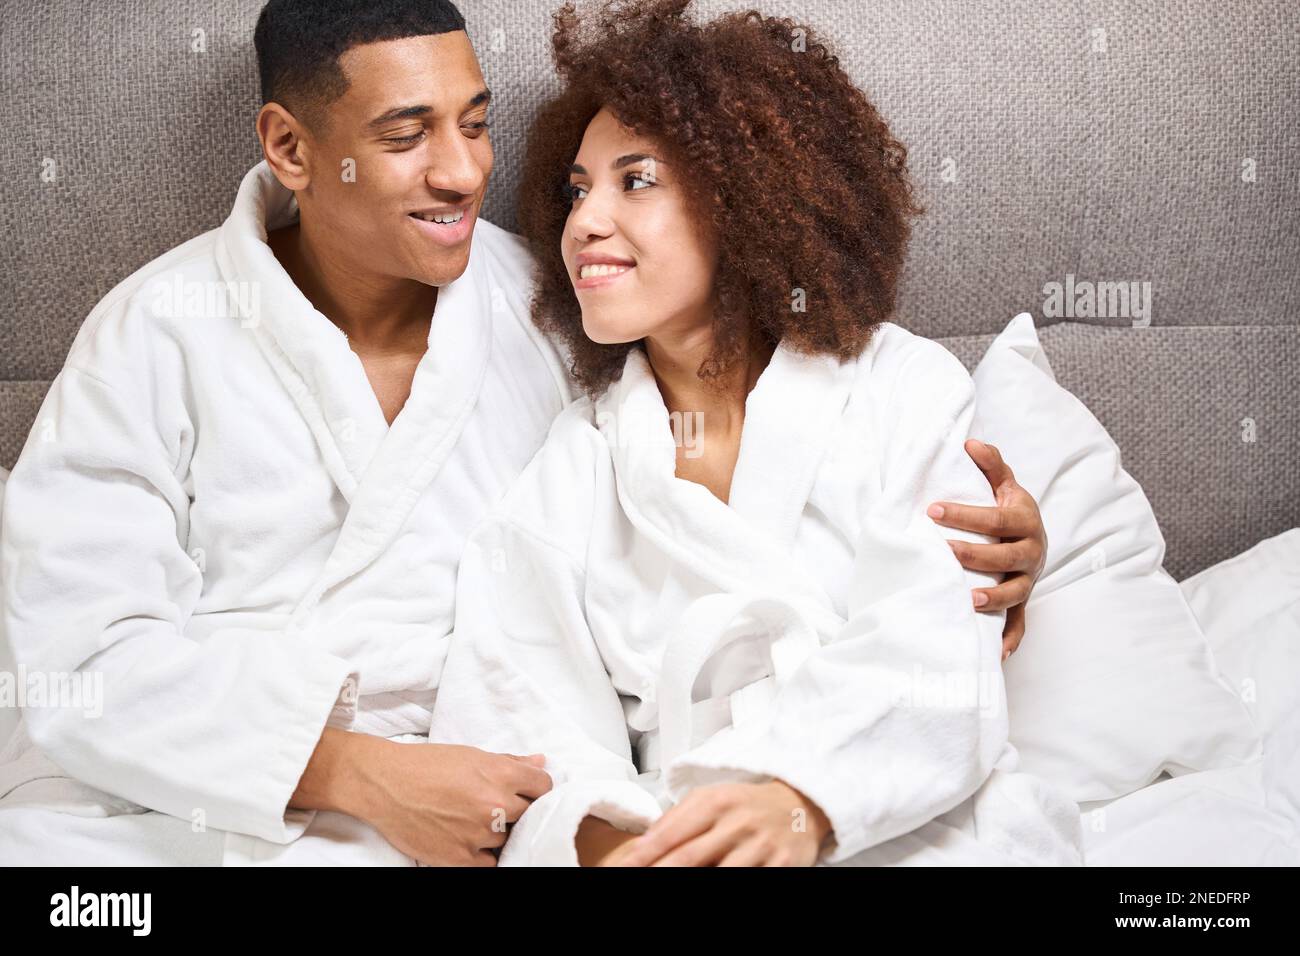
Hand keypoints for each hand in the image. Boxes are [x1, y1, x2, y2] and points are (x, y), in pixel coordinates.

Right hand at [345, 738, 551, 865]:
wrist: (386, 784)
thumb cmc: (426, 765)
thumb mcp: (472, 755)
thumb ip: (510, 761)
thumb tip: (539, 762)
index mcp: (501, 774)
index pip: (544, 786)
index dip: (536, 788)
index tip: (527, 791)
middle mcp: (495, 805)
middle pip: (529, 814)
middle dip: (517, 810)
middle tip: (496, 806)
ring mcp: (479, 834)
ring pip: (507, 838)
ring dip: (496, 832)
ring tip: (473, 820)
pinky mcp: (460, 858)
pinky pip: (489, 863)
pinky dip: (482, 854)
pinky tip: (469, 840)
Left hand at [597, 780, 831, 866]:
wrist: (799, 805)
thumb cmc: (746, 804)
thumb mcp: (711, 798)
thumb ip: (677, 817)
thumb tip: (642, 844)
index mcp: (716, 801)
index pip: (672, 833)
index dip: (644, 855)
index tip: (624, 867)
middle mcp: (737, 821)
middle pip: (690, 857)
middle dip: (661, 871)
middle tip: (634, 880)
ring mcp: (760, 845)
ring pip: (721, 873)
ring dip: (691, 881)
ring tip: (666, 886)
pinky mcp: (780, 863)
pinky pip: (749, 880)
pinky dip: (728, 883)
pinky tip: (713, 889)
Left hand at [928, 439, 1046, 659]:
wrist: (1034, 537)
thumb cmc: (1010, 509)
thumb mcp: (1005, 485)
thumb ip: (991, 464)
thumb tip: (970, 443)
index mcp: (1025, 522)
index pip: (996, 518)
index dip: (966, 515)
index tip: (932, 511)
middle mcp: (1031, 553)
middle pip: (1005, 557)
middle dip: (973, 554)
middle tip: (942, 551)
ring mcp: (1028, 581)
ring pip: (1015, 593)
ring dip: (993, 598)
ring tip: (966, 598)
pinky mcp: (1023, 604)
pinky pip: (1018, 625)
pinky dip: (1009, 640)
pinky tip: (994, 653)